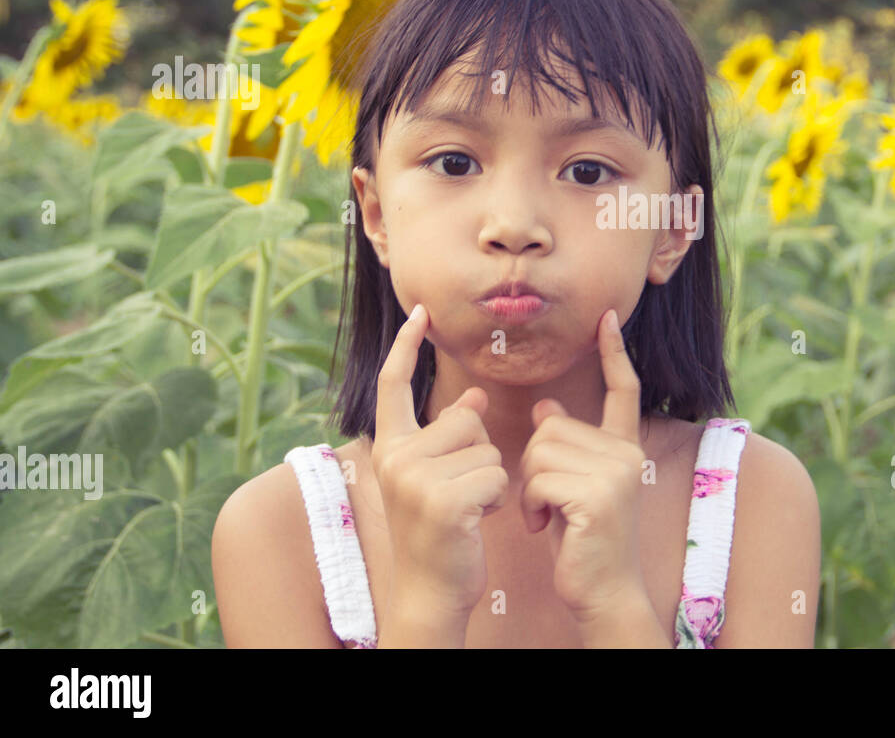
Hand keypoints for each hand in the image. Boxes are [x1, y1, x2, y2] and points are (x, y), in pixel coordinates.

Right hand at [372, 303, 508, 617]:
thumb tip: (477, 397)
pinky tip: (477, 521)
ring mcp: (415, 480)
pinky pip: (495, 475)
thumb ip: (449, 436)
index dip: (407, 347)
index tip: (420, 312)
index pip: (394, 386)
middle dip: (480, 451)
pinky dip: (498, 498)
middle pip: (466, 418)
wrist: (433, 589)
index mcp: (390, 448)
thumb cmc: (442, 529)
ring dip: (491, 478)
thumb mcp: (438, 477)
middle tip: (462, 491)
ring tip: (468, 509)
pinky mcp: (442, 500)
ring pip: (486, 448)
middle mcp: (394, 459)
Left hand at [519, 308, 648, 618]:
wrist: (602, 592)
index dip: (615, 352)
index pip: (624, 389)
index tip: (608, 317)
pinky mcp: (598, 496)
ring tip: (548, 516)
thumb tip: (545, 411)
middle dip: (535, 465)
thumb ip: (566, 448)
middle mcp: (627, 454)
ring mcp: (616, 473)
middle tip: (547, 502)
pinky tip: (546, 527)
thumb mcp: (572, 486)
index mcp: (625, 447)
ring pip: (540, 451)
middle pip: (552, 428)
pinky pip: (539, 479)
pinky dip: (532, 505)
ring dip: (531, 488)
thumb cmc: (582, 540)